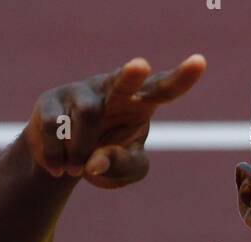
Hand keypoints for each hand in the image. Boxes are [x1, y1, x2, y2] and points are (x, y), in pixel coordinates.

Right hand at [24, 54, 206, 187]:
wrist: (63, 161)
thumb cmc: (106, 157)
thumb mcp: (127, 169)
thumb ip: (124, 166)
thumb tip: (94, 163)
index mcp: (140, 103)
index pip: (164, 89)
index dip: (182, 77)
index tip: (200, 62)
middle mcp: (111, 90)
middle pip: (123, 81)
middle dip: (131, 75)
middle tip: (140, 66)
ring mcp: (80, 91)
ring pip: (87, 115)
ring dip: (82, 149)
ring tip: (76, 170)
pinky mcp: (50, 100)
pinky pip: (55, 126)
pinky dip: (58, 155)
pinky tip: (57, 168)